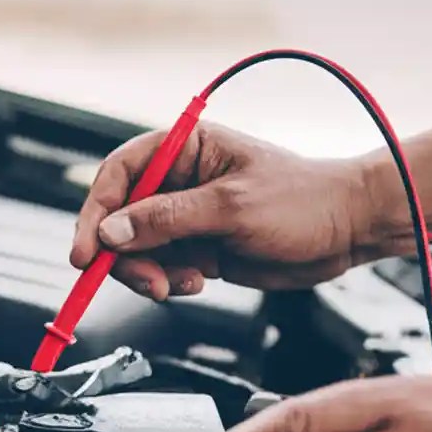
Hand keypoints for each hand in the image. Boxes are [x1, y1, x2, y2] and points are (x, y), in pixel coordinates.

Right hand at [71, 123, 401, 299]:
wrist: (345, 231)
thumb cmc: (302, 201)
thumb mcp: (231, 207)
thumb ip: (167, 219)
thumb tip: (111, 232)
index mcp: (183, 149)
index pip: (118, 175)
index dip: (95, 213)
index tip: (85, 252)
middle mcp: (177, 181)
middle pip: (119, 219)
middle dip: (126, 255)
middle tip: (147, 282)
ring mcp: (185, 216)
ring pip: (137, 250)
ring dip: (152, 273)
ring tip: (186, 282)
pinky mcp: (196, 247)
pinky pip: (161, 268)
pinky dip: (171, 282)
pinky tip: (200, 281)